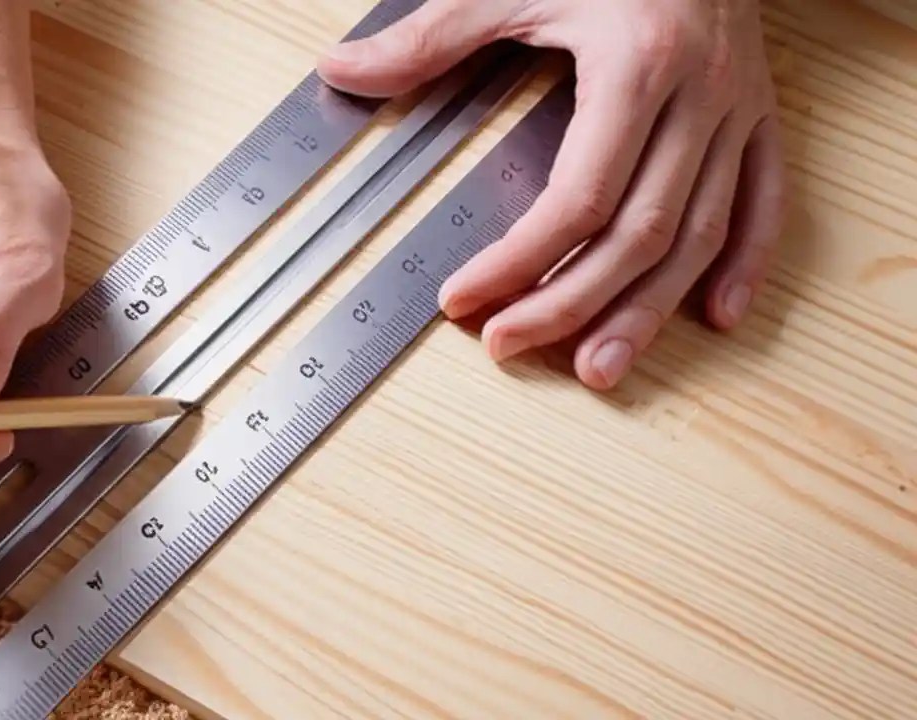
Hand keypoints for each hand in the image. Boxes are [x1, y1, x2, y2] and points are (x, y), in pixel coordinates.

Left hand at [318, 0, 786, 389]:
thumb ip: (429, 36)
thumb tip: (342, 72)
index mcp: (637, 63)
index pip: (579, 197)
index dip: (520, 260)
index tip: (465, 297)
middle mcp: (698, 95)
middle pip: (640, 233)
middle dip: (572, 302)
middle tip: (513, 346)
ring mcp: (738, 108)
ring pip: (701, 233)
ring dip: (652, 311)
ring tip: (602, 367)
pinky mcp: (760, 112)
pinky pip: (765, 198)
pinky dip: (744, 261)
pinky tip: (715, 316)